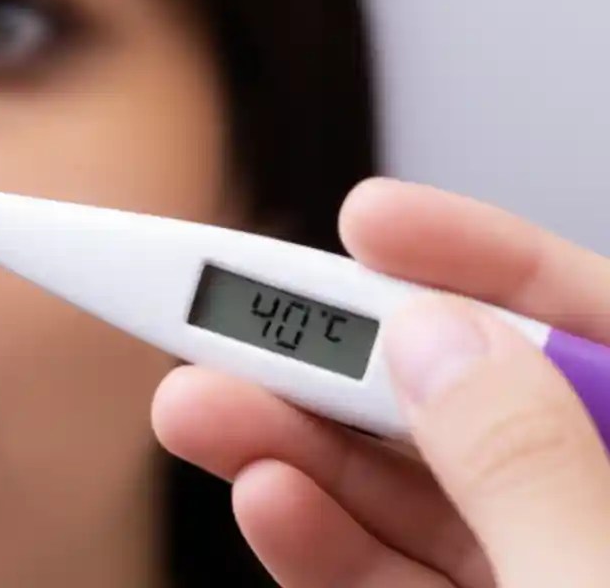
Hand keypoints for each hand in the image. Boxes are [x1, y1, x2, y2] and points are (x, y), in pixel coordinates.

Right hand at [153, 178, 609, 586]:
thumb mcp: (600, 581)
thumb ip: (527, 459)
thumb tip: (432, 340)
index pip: (586, 321)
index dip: (480, 257)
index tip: (369, 218)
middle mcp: (600, 511)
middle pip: (468, 402)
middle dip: (342, 360)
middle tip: (233, 318)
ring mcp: (541, 574)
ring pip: (410, 495)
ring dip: (295, 447)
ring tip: (200, 408)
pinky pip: (392, 578)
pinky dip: (319, 538)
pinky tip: (263, 495)